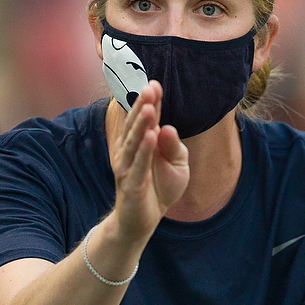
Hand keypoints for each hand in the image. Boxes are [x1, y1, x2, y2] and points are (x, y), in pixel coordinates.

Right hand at [110, 81, 188, 241]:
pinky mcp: (131, 184)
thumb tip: (168, 127)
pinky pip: (138, 165)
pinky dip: (144, 151)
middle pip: (137, 125)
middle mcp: (129, 151)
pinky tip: (151, 136)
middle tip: (150, 86)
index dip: (151, 101)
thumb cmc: (160, 188)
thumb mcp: (177, 164)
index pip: (147, 118)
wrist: (144, 220)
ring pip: (135, 142)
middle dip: (143, 105)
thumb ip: (174, 146)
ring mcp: (127, 167)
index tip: (156, 83)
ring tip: (148, 107)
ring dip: (141, 124)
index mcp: (141, 142)